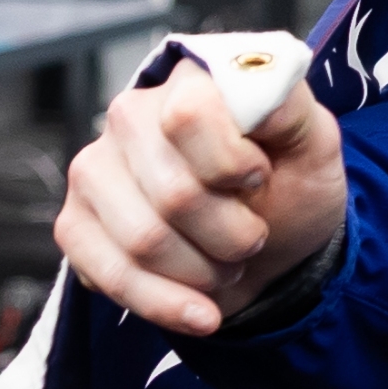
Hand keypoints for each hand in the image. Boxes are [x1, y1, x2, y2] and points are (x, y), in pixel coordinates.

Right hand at [55, 54, 350, 338]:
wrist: (268, 252)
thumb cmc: (288, 188)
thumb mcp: (314, 146)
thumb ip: (292, 108)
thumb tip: (261, 77)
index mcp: (188, 82)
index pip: (188, 116)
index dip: (232, 163)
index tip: (259, 178)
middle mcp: (129, 116)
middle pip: (172, 194)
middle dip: (232, 235)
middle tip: (252, 237)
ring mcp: (94, 171)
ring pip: (143, 241)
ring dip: (204, 271)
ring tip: (227, 262)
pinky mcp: (74, 226)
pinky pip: (110, 277)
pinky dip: (166, 304)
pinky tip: (200, 310)